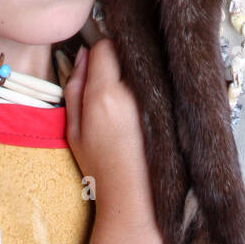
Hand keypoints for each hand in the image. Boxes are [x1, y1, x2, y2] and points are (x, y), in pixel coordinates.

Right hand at [64, 37, 157, 228]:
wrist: (134, 196)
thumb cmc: (99, 166)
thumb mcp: (73, 130)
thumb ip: (74, 87)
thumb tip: (82, 54)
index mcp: (104, 95)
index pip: (106, 46)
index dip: (99, 52)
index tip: (97, 66)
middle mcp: (132, 92)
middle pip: (128, 52)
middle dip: (119, 59)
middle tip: (112, 79)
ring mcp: (155, 99)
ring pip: (145, 65)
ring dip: (136, 72)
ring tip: (130, 96)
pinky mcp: (171, 108)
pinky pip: (160, 81)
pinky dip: (152, 84)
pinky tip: (146, 104)